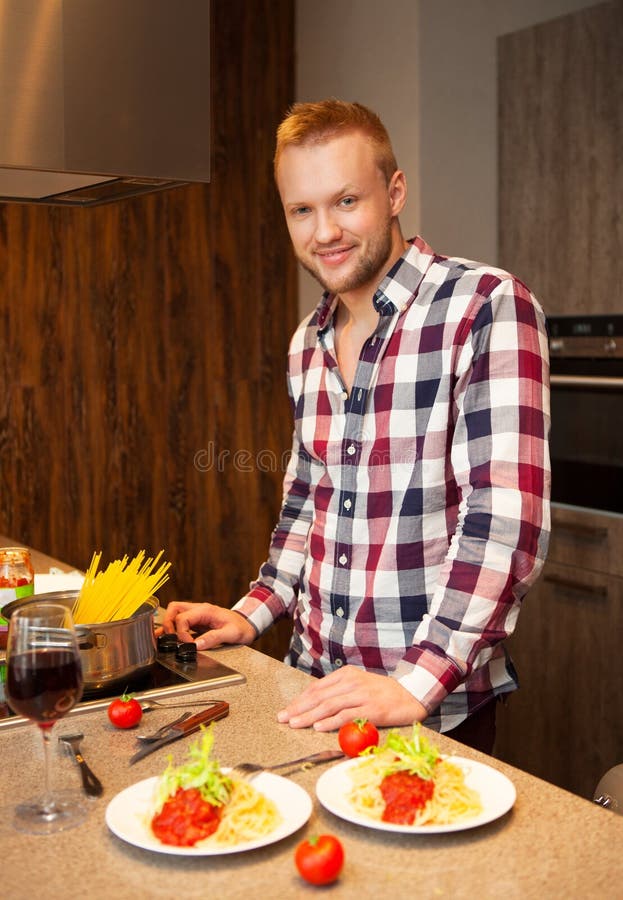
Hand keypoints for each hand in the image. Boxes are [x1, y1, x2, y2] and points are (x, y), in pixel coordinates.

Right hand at [158, 601, 256, 650]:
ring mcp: (196, 615)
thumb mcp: (231, 633)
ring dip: (168, 625)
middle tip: (172, 640)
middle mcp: (199, 610)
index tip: (188, 645)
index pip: (183, 618)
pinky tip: (166, 637)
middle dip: (169, 624)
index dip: (181, 633)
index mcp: (206, 610)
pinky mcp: (196, 622)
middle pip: (174, 609)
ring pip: (174, 613)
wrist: (247, 625)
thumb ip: (214, 638)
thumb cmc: (241, 627)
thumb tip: (197, 645)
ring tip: (165, 639)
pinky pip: (179, 621)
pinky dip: (171, 628)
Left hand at [276, 665, 428, 730]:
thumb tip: (317, 705)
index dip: (300, 700)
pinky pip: (346, 715)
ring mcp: (361, 695)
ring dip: (309, 715)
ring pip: (329, 705)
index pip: (317, 688)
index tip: (287, 710)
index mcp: (347, 675)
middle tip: (283, 718)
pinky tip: (318, 726)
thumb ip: (340, 692)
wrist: (412, 694)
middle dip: (298, 708)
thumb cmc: (384, 693)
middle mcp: (352, 682)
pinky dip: (330, 721)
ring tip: (294, 723)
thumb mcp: (359, 686)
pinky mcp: (371, 709)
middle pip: (319, 696)